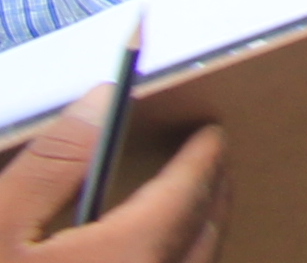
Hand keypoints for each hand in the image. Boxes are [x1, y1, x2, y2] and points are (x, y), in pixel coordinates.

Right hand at [0, 98, 225, 262]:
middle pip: (202, 233)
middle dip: (209, 192)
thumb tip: (104, 102)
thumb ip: (54, 162)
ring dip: (196, 230)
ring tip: (191, 203)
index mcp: (132, 255)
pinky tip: (152, 251)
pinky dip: (176, 258)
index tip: (210, 133)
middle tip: (210, 161)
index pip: (188, 194)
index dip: (201, 158)